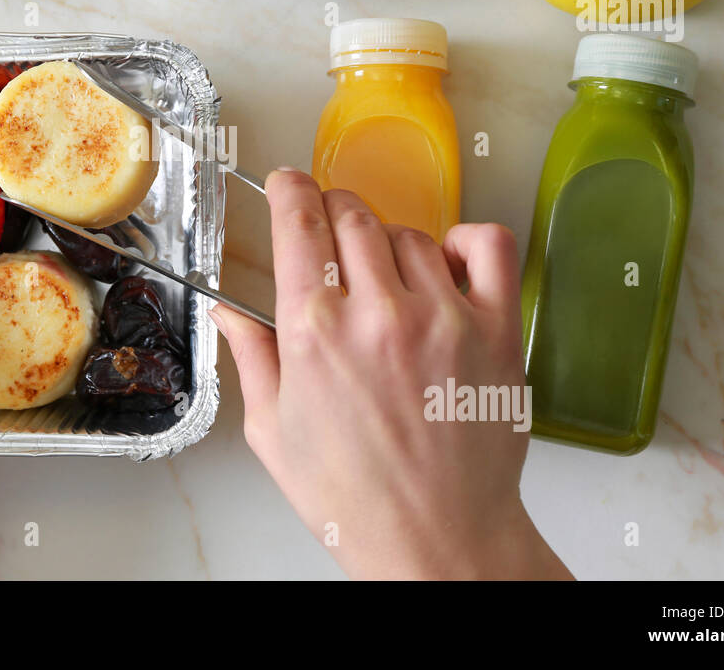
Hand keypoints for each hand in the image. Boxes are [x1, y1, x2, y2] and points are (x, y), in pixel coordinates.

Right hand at [211, 169, 570, 579]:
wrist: (435, 540)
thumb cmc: (354, 497)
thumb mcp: (274, 431)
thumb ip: (251, 357)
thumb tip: (228, 309)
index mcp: (314, 333)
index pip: (298, 221)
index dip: (289, 189)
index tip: (287, 185)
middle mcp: (377, 314)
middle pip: (351, 215)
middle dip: (333, 215)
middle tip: (332, 240)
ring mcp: (443, 317)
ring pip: (409, 233)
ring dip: (389, 243)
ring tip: (385, 281)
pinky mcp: (495, 330)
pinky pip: (487, 246)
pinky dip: (465, 240)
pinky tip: (447, 263)